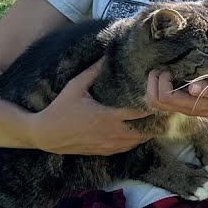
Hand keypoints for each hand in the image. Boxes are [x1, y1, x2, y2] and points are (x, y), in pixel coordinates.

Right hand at [31, 60, 152, 154]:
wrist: (46, 135)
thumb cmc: (60, 109)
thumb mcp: (75, 87)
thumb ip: (93, 72)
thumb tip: (106, 55)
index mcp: (107, 116)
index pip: (140, 113)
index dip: (152, 105)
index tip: (158, 95)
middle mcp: (112, 133)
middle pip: (145, 129)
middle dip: (155, 119)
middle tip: (162, 107)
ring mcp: (110, 144)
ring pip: (139, 140)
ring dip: (148, 130)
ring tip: (155, 117)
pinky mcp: (106, 151)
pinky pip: (129, 147)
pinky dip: (137, 139)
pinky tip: (140, 130)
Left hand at [146, 70, 207, 123]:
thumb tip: (192, 87)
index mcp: (193, 105)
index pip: (165, 97)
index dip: (162, 81)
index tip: (172, 69)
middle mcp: (184, 108)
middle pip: (154, 101)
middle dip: (153, 82)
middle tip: (163, 68)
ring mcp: (183, 106)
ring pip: (156, 101)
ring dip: (154, 84)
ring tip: (165, 71)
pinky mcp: (185, 102)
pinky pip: (163, 98)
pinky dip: (160, 86)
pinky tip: (172, 74)